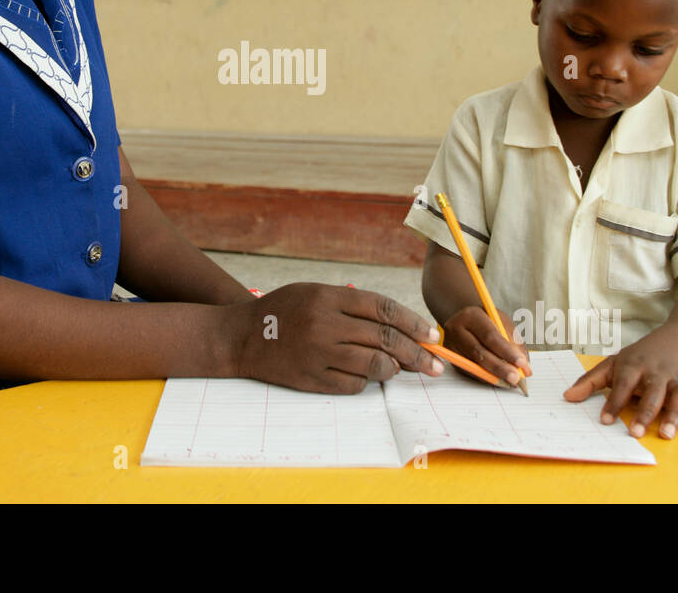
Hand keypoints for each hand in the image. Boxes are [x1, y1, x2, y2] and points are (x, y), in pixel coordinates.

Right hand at [232, 283, 443, 393]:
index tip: (432, 335)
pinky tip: (370, 377)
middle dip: (417, 353)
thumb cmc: (283, 311)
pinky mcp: (311, 379)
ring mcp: (318, 353)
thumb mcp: (315, 292)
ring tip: (402, 369)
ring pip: (374, 365)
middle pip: (385, 339)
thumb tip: (398, 327)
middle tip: (436, 365)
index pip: (384, 309)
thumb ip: (353, 305)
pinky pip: (353, 385)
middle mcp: (325, 324)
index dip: (414, 323)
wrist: (241, 337)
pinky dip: (367, 382)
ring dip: (394, 369)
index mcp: (328, 297)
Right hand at [442, 305, 530, 387]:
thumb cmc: (487, 320)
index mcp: (471, 316)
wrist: (464, 319)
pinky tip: (498, 380)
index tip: (521, 363)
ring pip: (473, 365)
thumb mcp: (502, 323)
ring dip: (494, 376)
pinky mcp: (452, 359)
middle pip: (479, 352)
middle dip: (500, 368)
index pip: (490, 336)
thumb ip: (514, 343)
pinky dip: (486, 378)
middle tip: (516, 378)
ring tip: (510, 382)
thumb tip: (525, 368)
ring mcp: (451, 346)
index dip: (506, 351)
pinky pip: (470, 372)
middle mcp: (456, 330)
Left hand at [563, 330, 677, 438]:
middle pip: (652, 391)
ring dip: (674, 414)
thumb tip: (567, 396)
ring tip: (666, 434)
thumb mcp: (611, 364)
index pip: (623, 383)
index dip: (614, 402)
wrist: (672, 342)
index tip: (605, 420)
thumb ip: (590, 381)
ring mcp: (676, 379)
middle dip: (645, 412)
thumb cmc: (637, 359)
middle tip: (635, 433)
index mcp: (634, 365)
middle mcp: (656, 372)